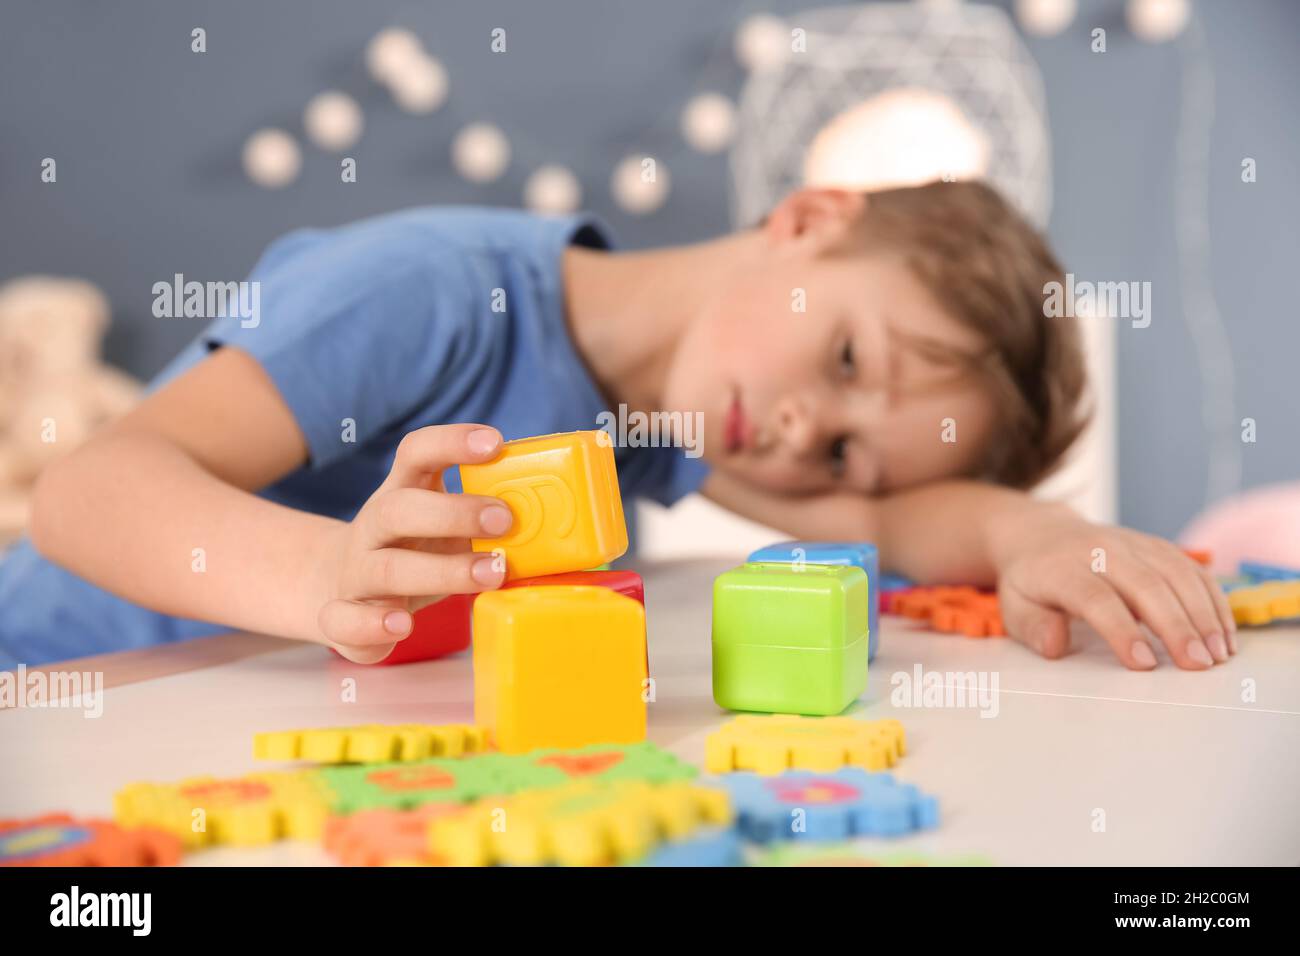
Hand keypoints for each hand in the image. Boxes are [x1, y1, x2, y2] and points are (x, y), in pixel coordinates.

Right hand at [314, 424, 510, 662]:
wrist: (341, 587)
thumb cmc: (415, 551)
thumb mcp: (446, 526)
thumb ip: (487, 519)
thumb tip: (563, 518)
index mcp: (402, 493)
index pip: (416, 453)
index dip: (451, 442)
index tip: (495, 442)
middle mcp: (374, 527)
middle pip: (400, 509)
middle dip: (453, 512)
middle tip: (506, 520)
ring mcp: (357, 571)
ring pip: (386, 567)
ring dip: (441, 571)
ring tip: (491, 573)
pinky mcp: (344, 617)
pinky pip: (345, 619)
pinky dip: (372, 623)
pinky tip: (402, 624)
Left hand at [994, 512, 1235, 669]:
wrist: (1041, 533)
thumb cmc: (1031, 581)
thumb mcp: (1015, 606)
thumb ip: (1032, 627)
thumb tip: (1055, 645)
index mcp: (1063, 568)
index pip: (1096, 598)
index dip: (1121, 629)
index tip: (1144, 663)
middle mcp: (1101, 550)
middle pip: (1146, 585)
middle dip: (1176, 626)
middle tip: (1198, 665)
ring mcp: (1132, 544)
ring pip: (1175, 574)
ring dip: (1203, 614)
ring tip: (1218, 654)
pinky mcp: (1155, 545)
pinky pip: (1191, 568)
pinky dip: (1212, 599)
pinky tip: (1224, 633)